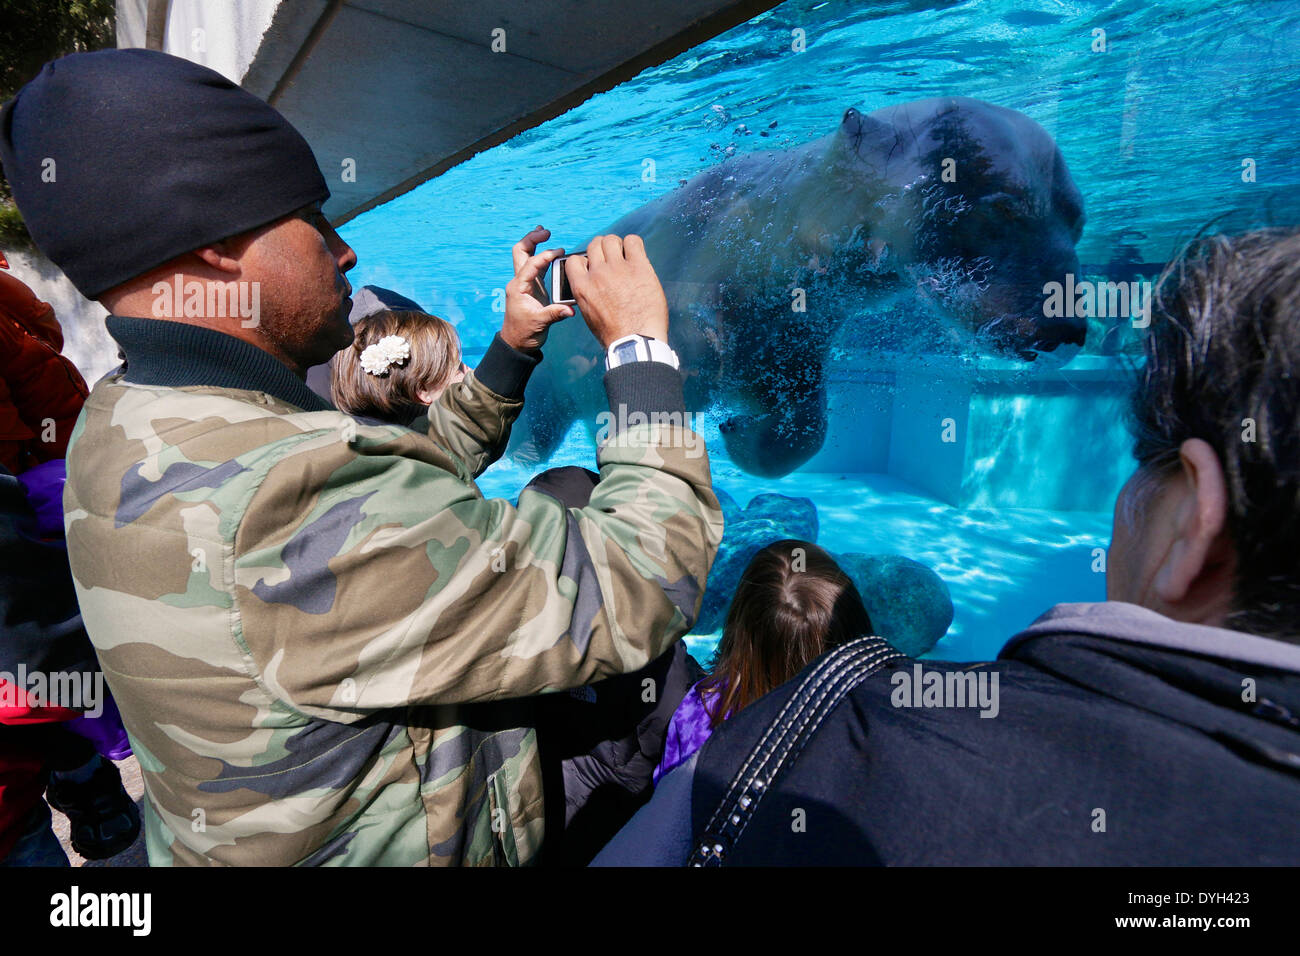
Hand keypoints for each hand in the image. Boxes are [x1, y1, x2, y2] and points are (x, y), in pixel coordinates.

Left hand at [501, 226, 574, 350]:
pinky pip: (536, 266)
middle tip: (546, 232)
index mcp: (518, 287)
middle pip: (521, 252)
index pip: (531, 265)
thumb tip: (570, 310)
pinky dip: (542, 256)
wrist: (517, 342)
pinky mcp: (532, 287)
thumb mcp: (540, 323)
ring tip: (545, 232)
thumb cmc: (525, 333)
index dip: (545, 256)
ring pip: (526, 256)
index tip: (559, 252)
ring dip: (534, 243)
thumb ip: (555, 314)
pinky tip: (552, 251)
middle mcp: (519, 282)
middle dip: (532, 240)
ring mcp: (525, 283)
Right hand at [564, 234, 669, 348]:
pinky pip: (633, 241)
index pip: (574, 260)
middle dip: (602, 249)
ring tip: (625, 256)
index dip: (585, 260)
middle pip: (594, 245)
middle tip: (612, 259)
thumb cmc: (614, 333)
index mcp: (582, 287)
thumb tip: (592, 282)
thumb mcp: (589, 314)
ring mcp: (617, 268)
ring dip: (617, 245)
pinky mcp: (638, 267)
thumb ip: (588, 294)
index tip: (594, 266)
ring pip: (611, 240)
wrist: (635, 340)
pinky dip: (634, 245)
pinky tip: (637, 256)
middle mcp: (597, 274)